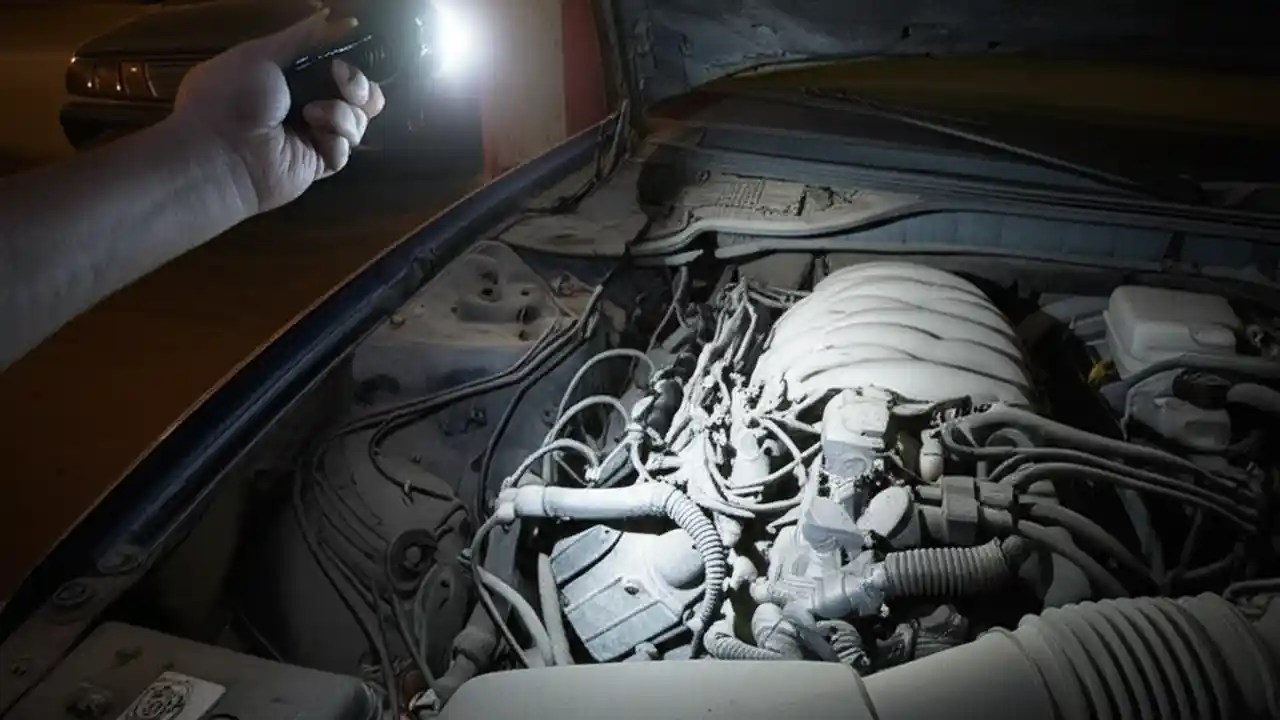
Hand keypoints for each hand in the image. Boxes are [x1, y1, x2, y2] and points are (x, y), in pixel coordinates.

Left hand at [171, 10, 386, 212]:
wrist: (222, 152)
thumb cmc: (232, 96)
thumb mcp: (260, 54)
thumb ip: (300, 37)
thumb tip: (332, 15)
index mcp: (288, 77)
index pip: (335, 68)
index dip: (349, 63)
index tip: (342, 61)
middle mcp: (304, 104)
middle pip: (357, 94)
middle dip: (358, 86)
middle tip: (344, 84)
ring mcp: (314, 135)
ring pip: (357, 120)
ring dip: (342, 113)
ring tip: (313, 116)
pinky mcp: (320, 163)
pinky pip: (346, 148)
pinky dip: (335, 139)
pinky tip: (314, 137)